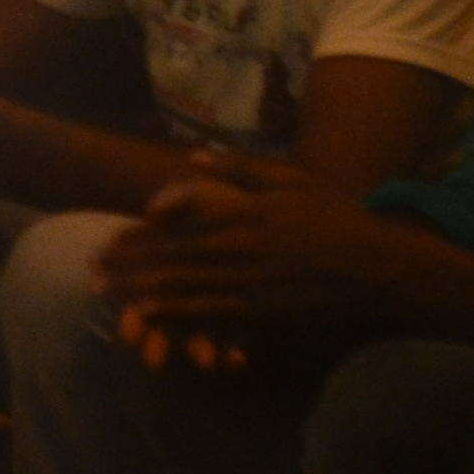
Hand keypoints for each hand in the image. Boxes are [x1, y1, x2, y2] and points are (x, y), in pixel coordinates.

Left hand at [102, 162, 402, 356]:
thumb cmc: (337, 219)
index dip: (138, 237)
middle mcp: (241, 248)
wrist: (381, 267)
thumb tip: (191, 156)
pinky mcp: (266, 311)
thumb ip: (240, 166)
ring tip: (108, 295)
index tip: (106, 242)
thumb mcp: (291, 179)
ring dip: (142, 291)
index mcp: (243, 214)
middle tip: (91, 272)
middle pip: (172, 259)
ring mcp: (252, 282)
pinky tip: (150, 318)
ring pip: (186, 288)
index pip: (177, 228)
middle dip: (129, 266)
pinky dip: (178, 315)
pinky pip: (214, 315)